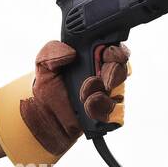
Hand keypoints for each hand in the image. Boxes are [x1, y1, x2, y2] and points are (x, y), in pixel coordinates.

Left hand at [19, 41, 130, 157]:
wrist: (44, 114)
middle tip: (96, 78)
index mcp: (94, 60)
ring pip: (119, 94)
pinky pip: (116, 115)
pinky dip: (102, 112)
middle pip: (123, 71)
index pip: (116, 51)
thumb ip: (52, 52)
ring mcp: (109, 97)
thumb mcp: (44, 64)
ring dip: (102, 95)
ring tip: (83, 97)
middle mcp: (105, 77)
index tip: (106, 55)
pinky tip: (88, 110)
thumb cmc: (48, 86)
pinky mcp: (108, 115)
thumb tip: (71, 52)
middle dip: (111, 74)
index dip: (116, 52)